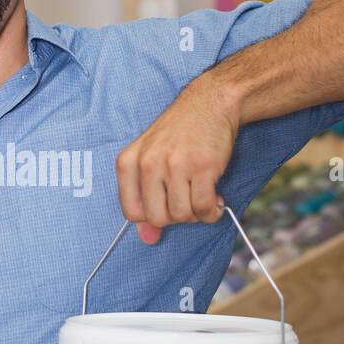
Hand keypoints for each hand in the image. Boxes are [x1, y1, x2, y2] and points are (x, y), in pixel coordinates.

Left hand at [115, 75, 240, 243]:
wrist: (209, 103)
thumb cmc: (178, 134)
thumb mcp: (151, 159)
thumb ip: (146, 198)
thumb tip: (147, 239)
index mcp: (128, 162)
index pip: (131, 212)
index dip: (152, 216)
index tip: (166, 206)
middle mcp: (148, 164)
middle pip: (157, 218)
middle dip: (176, 217)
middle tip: (187, 201)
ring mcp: (175, 165)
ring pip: (182, 215)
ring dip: (196, 214)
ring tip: (202, 197)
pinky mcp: (202, 167)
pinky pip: (204, 208)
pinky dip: (212, 212)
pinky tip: (215, 199)